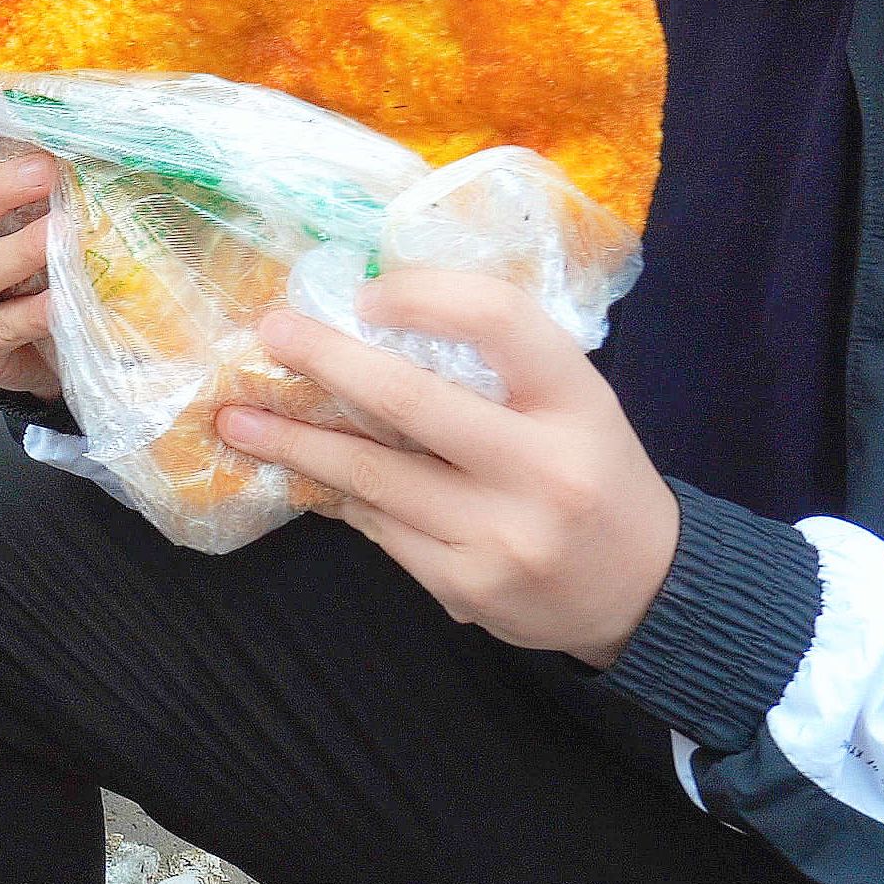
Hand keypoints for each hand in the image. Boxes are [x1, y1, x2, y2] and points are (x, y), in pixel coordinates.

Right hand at [0, 93, 61, 397]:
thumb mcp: (1, 222)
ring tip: (63, 233)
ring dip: (20, 250)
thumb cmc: (9, 270)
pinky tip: (66, 299)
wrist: (2, 352)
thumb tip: (74, 125)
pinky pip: (0, 326)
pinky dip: (36, 311)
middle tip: (46, 171)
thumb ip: (18, 181)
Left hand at [218, 270, 679, 666]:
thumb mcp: (573, 403)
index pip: (500, 321)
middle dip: (327, 363)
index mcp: (577, 403)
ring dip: (297, 443)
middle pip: (412, 400)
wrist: (647, 591)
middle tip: (269, 334)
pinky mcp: (469, 589)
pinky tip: (304, 475)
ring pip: (375, 477)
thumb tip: (369, 322)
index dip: (427, 295)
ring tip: (237, 421)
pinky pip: (381, 530)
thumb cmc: (592, 471)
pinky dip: (338, 495)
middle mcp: (544, 469)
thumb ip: (497, 366)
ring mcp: (504, 536)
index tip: (367, 292)